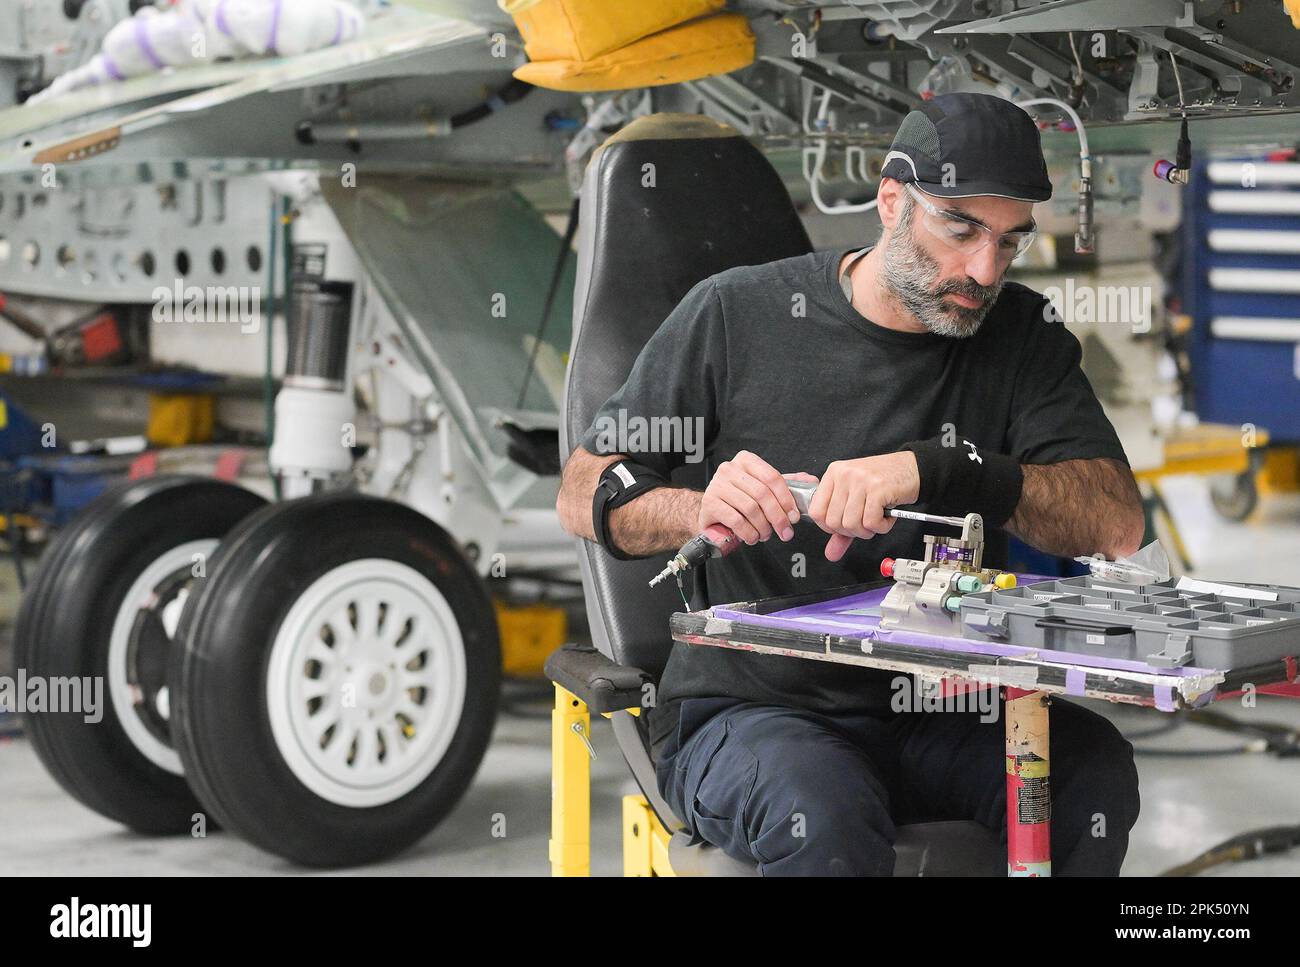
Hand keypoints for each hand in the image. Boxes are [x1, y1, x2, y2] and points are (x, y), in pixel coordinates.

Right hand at [699, 451, 815, 544]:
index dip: (786, 499)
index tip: (794, 516)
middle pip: (762, 494)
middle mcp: (729, 469)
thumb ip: (786, 484)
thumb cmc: (739, 498)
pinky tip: (752, 537)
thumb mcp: (764, 488)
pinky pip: (736, 520)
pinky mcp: (709, 503)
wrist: (711, 510)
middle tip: (784, 531)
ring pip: (750, 508)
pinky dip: (749, 532)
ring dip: (763, 527)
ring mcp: (717, 485)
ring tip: (766, 535)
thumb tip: (811, 481)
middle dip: (777, 517)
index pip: (772, 477)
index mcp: (746, 460)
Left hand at [808, 452, 920, 561]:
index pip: (816, 511)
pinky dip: (881, 528)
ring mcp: (860, 481)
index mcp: (834, 473)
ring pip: (851, 524)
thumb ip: (842, 527)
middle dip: (851, 531)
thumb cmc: (883, 482)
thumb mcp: (857, 499)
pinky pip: (871, 523)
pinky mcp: (878, 488)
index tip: (843, 527)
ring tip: (876, 520)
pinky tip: (886, 518)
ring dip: (866, 531)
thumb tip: (831, 554)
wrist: (911, 468)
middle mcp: (844, 475)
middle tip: (865, 523)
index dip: (829, 527)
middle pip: (833, 522)